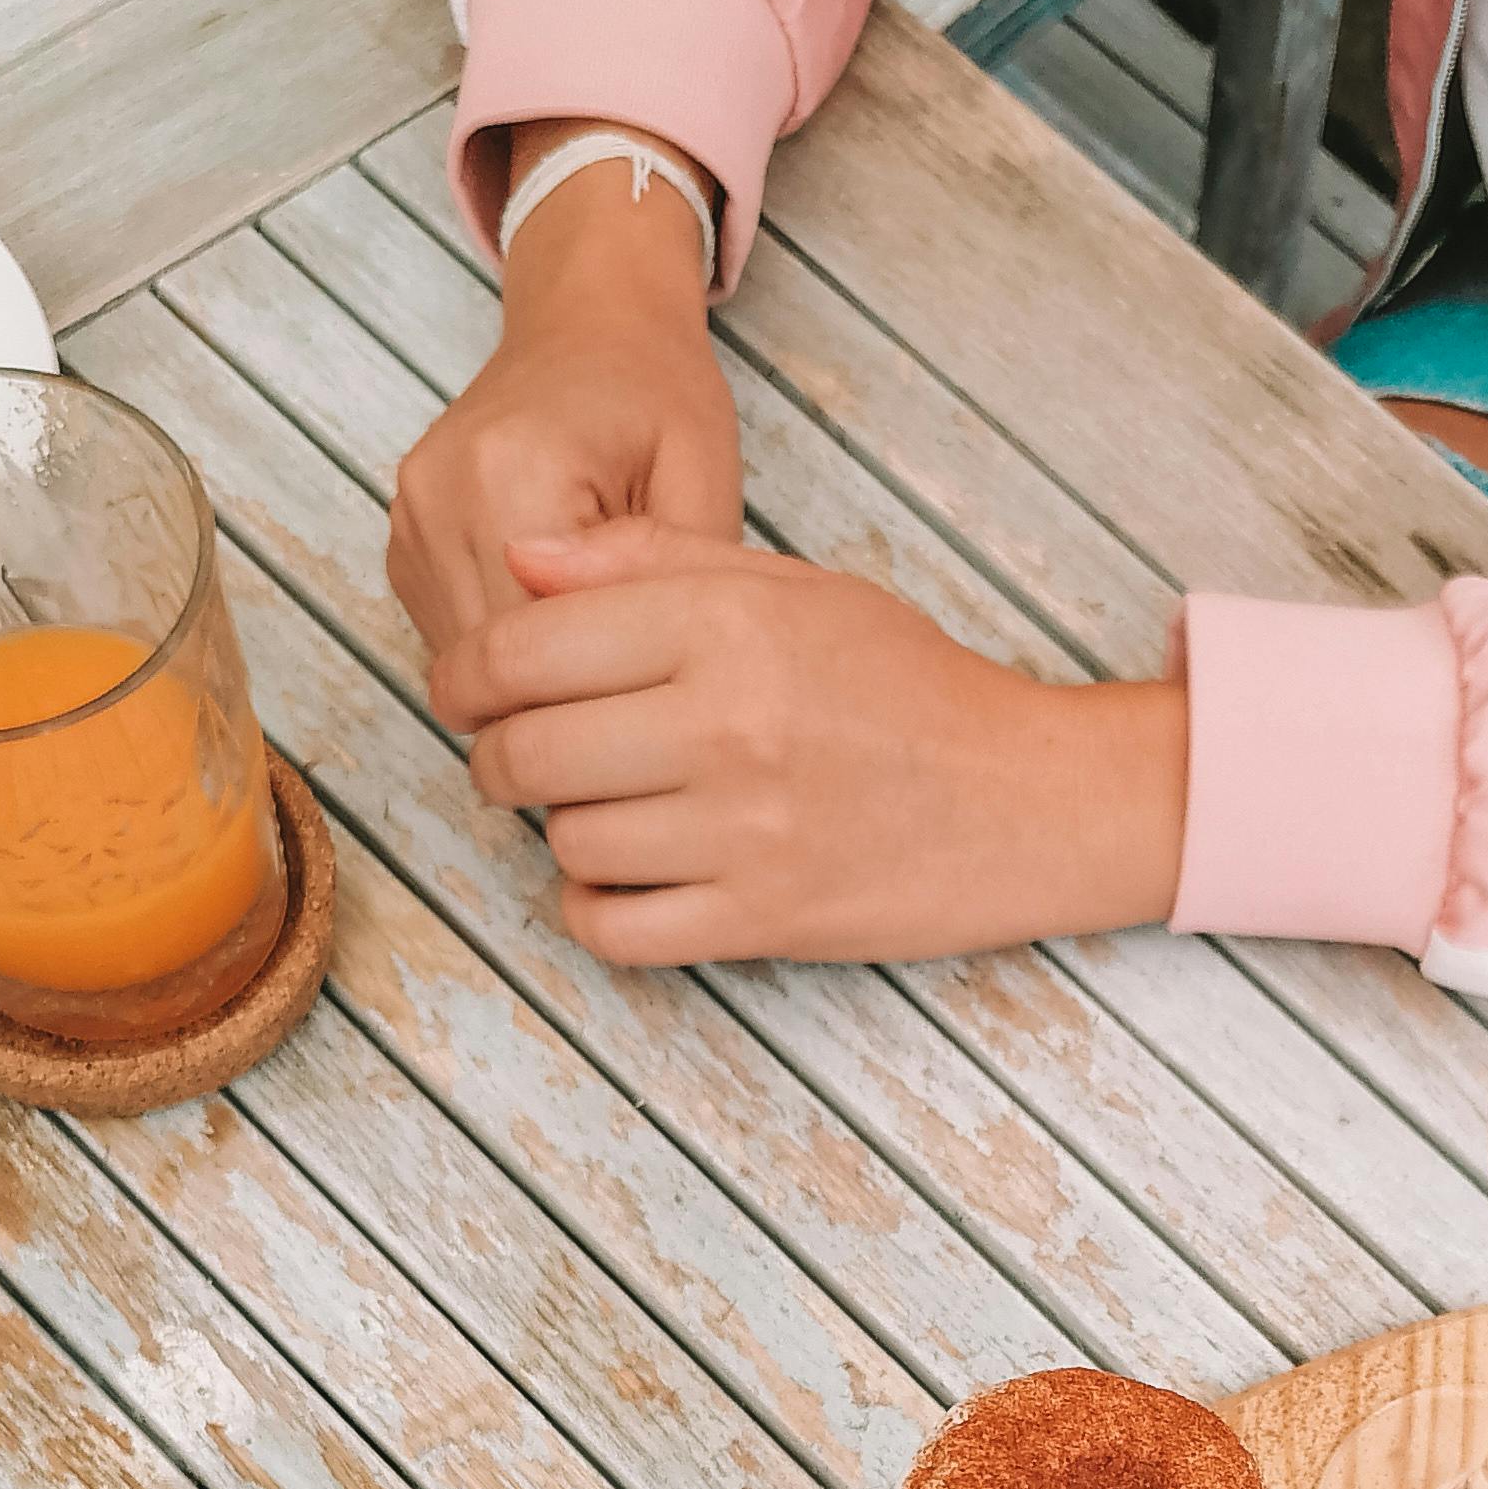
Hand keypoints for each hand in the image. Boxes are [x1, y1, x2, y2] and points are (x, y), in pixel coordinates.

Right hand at [388, 131, 739, 650]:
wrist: (592, 320)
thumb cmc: (655, 391)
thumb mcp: (702, 481)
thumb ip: (666, 587)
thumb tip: (635, 690)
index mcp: (512, 476)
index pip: (538, 652)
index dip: (596, 699)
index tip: (652, 704)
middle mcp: (440, 499)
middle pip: (490, 668)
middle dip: (562, 697)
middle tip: (633, 699)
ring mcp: (410, 519)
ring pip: (464, 664)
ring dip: (528, 682)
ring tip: (598, 655)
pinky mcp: (403, 541)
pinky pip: (450, 637)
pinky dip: (503, 653)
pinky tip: (557, 623)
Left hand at [434, 521, 1191, 965]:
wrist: (1022, 797)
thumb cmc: (906, 684)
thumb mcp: (791, 585)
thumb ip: (652, 561)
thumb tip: (524, 560)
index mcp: (724, 623)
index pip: (523, 650)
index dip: (465, 677)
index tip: (465, 692)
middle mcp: (724, 723)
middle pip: (528, 754)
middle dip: (501, 757)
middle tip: (522, 755)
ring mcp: (741, 830)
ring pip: (566, 842)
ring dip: (562, 830)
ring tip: (601, 808)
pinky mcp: (759, 918)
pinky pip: (613, 929)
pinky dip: (595, 907)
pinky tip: (622, 876)